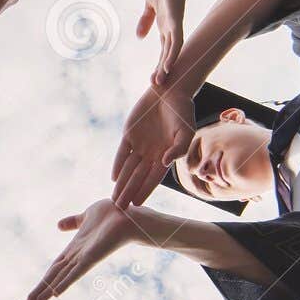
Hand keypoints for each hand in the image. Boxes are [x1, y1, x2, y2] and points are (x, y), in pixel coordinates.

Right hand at [26, 200, 141, 299]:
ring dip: (47, 292)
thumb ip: (73, 222)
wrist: (130, 213)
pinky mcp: (92, 257)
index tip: (31, 295)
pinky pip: (76, 272)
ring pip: (61, 278)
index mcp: (73, 250)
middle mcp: (77, 258)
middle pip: (53, 277)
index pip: (53, 269)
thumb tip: (58, 225)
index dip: (41, 281)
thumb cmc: (113, 214)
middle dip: (40, 291)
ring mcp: (84, 259)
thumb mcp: (86, 216)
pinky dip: (65, 283)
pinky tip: (55, 294)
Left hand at [114, 87, 191, 207]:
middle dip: (129, 192)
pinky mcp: (129, 134)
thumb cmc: (183, 112)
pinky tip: (113, 177)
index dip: (144, 190)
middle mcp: (152, 154)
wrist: (171, 91)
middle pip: (138, 177)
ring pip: (128, 168)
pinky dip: (118, 164)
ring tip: (115, 199)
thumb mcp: (186, 131)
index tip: (136, 203)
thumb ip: (178, 149)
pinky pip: (122, 152)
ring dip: (121, 183)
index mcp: (165, 156)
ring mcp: (140, 145)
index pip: (153, 178)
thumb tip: (165, 162)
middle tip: (120, 208)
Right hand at [139, 0, 188, 85]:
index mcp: (165, 24)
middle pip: (167, 54)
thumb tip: (139, 36)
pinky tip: (167, 65)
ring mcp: (174, 23)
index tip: (152, 78)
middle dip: (161, 70)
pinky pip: (176, 40)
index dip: (158, 64)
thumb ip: (146, 20)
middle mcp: (171, 27)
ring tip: (160, 81)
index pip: (163, 49)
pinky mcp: (176, 18)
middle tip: (155, 85)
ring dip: (166, 67)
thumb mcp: (149, 4)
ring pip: (172, 51)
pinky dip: (172, 54)